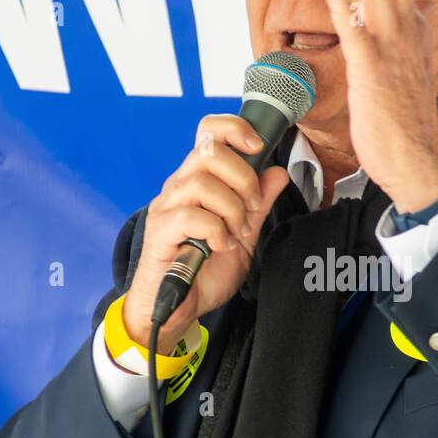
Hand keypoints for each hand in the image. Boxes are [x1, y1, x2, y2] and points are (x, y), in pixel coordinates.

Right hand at [122, 116, 288, 353]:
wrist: (176, 309)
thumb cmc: (203, 272)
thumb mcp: (243, 235)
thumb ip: (258, 204)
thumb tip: (277, 172)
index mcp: (199, 180)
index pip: (209, 132)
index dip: (234, 129)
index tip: (258, 148)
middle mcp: (179, 186)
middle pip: (210, 151)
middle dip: (243, 179)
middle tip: (251, 209)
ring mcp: (167, 206)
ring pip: (203, 183)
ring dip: (231, 209)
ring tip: (235, 233)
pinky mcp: (160, 230)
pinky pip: (192, 216)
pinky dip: (215, 231)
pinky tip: (218, 246)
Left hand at [322, 0, 437, 212]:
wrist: (416, 160)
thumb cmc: (408, 118)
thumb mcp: (414, 65)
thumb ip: (415, 29)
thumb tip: (420, 2)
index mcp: (412, 29)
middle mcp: (405, 32)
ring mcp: (389, 49)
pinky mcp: (370, 71)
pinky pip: (354, 31)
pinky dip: (344, 4)